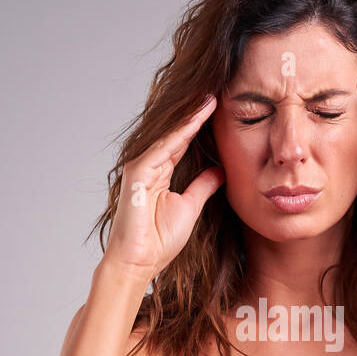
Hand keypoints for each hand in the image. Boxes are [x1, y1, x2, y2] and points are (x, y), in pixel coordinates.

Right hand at [104, 95, 225, 278]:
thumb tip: (220, 170)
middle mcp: (149, 166)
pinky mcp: (137, 173)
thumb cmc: (160, 240)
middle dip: (195, 115)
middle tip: (215, 94)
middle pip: (176, 135)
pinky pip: (162, 149)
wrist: (140, 261)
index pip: (182, 144)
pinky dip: (179, 134)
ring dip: (189, 119)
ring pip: (170, 137)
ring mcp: (141, 168)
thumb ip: (203, 186)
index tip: (218, 110)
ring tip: (209, 100)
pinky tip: (195, 120)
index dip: (199, 127)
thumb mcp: (190, 207)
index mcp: (160, 174)